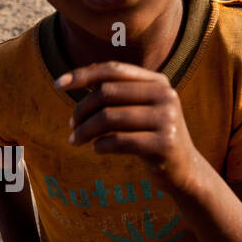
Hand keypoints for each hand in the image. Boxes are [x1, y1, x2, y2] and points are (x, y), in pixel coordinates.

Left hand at [57, 61, 201, 193]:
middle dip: (81, 110)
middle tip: (71, 126)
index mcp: (158, 81)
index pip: (113, 70)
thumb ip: (117, 93)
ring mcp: (167, 120)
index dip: (82, 74)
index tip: (57, 85)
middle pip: (107, 93)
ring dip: (85, 131)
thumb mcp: (139, 110)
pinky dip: (100, 145)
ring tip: (76, 140)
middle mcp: (165, 95)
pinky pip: (119, 141)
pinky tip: (97, 149)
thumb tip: (76, 78)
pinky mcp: (165, 145)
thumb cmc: (151, 137)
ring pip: (109, 118)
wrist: (185, 171)